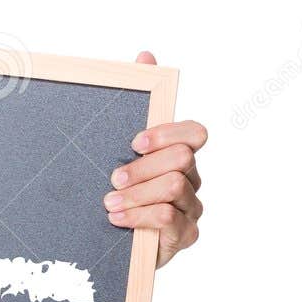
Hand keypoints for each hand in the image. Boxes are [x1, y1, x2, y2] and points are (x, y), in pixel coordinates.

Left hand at [103, 51, 205, 266]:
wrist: (106, 247)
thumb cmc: (115, 194)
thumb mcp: (113, 150)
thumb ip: (133, 104)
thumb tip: (146, 54)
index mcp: (177, 156)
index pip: (195, 133)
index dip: (167, 133)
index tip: (133, 142)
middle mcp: (191, 180)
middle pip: (182, 159)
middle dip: (144, 167)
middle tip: (113, 178)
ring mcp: (191, 208)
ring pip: (174, 187)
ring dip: (136, 194)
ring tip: (108, 203)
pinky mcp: (184, 236)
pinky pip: (167, 217)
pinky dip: (138, 216)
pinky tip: (116, 220)